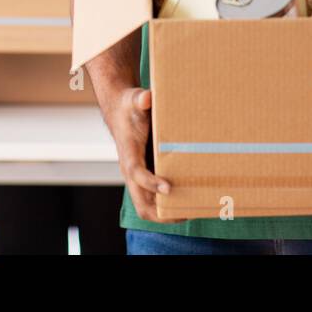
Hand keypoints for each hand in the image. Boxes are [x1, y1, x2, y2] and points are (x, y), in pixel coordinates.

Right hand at [107, 87, 182, 223]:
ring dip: (166, 213)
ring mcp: (138, 177)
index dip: (151, 183)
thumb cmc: (129, 107)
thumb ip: (140, 99)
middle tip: (185, 212)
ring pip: (147, 206)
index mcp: (128, 155)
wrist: (120, 112)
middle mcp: (131, 172)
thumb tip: (147, 98)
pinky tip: (188, 199)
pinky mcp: (145, 176)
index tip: (169, 187)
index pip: (137, 174)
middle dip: (161, 213)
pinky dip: (167, 204)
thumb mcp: (134, 99)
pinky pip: (153, 199)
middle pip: (141, 203)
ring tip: (191, 211)